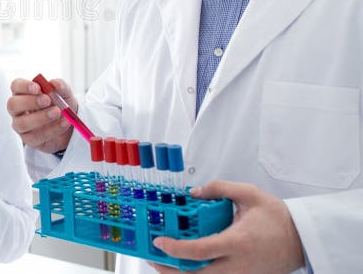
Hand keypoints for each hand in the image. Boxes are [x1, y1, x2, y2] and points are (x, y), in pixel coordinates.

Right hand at [6, 77, 76, 153]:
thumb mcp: (64, 94)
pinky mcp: (28, 139)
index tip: (38, 87)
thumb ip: (61, 86)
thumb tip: (54, 83)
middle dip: (29, 102)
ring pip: (21, 123)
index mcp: (23, 93)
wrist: (69, 125)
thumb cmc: (61, 104)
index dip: (24, 86)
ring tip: (57, 112)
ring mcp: (21, 125)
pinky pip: (36, 137)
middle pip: (13, 104)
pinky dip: (52, 130)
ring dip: (40, 118)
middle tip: (47, 100)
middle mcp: (18, 109)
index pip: (16, 86)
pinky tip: (64, 123)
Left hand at [149, 180, 304, 273]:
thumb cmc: (278, 219)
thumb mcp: (249, 194)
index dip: (176, 249)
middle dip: (170, 269)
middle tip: (153, 257)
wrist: (302, 240)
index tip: (160, 242)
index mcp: (237, 242)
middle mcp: (237, 264)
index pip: (199, 251)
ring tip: (163, 262)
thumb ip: (219, 188)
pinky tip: (185, 265)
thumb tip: (195, 191)